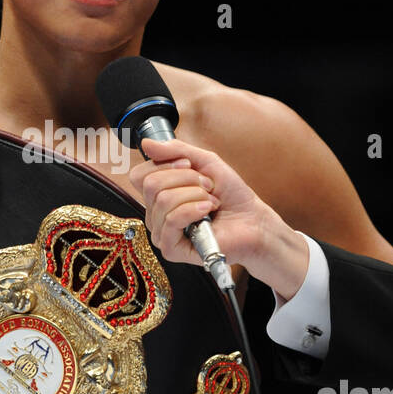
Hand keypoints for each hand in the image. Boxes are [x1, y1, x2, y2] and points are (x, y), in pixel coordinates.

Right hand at [129, 137, 308, 299]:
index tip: (190, 166)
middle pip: (151, 185)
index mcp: (158, 195)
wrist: (253, 219)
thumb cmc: (231, 194)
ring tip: (211, 202)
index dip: (165, 164)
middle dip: (186, 179)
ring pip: (163, 201)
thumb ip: (175, 150)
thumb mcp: (205, 161)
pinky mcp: (171, 249)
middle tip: (207, 187)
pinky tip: (207, 212)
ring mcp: (162, 233)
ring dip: (195, 195)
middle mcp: (155, 215)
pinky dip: (193, 210)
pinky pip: (171, 220)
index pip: (139, 175)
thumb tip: (146, 143)